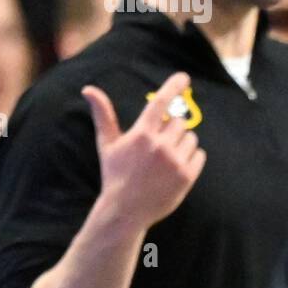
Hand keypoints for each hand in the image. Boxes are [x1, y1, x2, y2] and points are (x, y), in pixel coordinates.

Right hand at [81, 71, 206, 230]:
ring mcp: (175, 161)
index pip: (160, 102)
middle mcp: (160, 145)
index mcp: (141, 134)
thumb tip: (88, 89)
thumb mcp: (108, 144)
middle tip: (157, 147)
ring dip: (182, 144)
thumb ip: (103, 115)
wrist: (126, 210)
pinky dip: (191, 158)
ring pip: (191, 137)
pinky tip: (174, 169)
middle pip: (179, 121)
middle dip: (171, 130)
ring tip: (164, 161)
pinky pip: (199, 154)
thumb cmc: (115, 174)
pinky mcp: (187, 175)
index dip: (173, 86)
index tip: (184, 76)